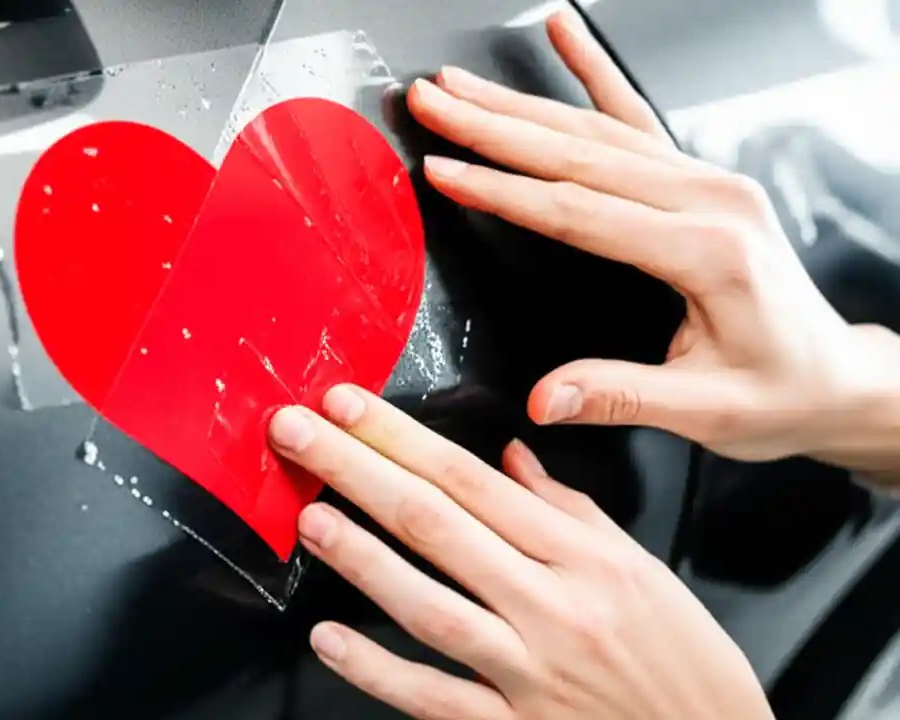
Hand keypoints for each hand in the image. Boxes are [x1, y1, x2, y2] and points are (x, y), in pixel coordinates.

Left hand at [268, 386, 772, 718]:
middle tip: (299, 434)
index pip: (470, 480)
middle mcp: (553, 607)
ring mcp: (529, 672)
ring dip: (361, 559)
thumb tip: (509, 458)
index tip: (349, 406)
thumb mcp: (639, 568)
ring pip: (428, 606)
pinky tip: (329, 640)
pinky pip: (434, 698)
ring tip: (310, 518)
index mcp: (584, 557)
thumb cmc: (682, 659)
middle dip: (358, 471)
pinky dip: (377, 670)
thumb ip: (567, 510)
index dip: (400, 438)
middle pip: (436, 525)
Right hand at [409, 11, 899, 475]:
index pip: (577, 211)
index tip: (445, 170)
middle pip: (577, 153)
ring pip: (595, 129)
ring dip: (519, 104)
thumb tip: (546, 397)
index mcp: (706, 252)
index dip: (501, 190)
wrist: (834, 376)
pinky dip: (594, 72)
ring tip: (457, 84)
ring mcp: (706, 182)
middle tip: (430, 101)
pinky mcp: (698, 180)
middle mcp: (709, 200)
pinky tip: (564, 32)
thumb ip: (621, 397)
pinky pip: (635, 115)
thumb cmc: (777, 392)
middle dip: (491, 125)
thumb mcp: (705, 411)